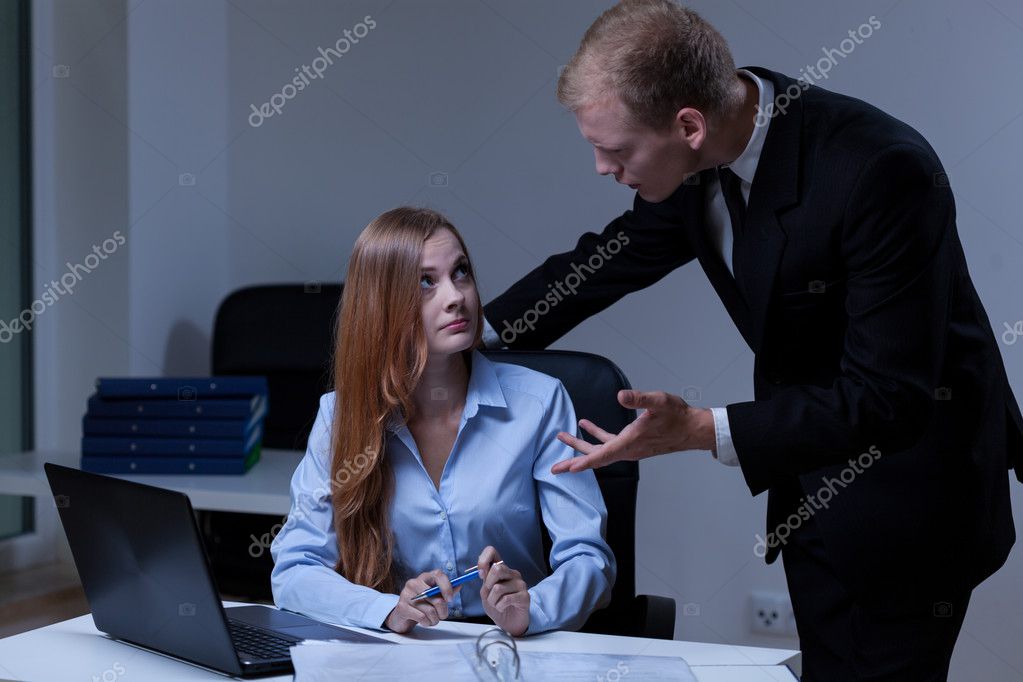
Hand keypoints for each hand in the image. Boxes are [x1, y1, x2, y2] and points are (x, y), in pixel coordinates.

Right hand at [384, 569, 461, 633]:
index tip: (450, 599)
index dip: (447, 587)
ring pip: (430, 610)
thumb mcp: (435, 596)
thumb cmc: (422, 604)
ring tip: (433, 619)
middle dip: (443, 611)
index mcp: (424, 577)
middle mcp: (414, 583)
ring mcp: (406, 594)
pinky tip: (425, 622)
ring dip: (435, 619)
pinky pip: (422, 617)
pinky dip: (427, 622)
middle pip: (436, 598)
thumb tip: (459, 584)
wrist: (403, 615)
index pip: (438, 575)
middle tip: (442, 615)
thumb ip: (446, 591)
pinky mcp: (402, 607)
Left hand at [477, 546, 529, 636]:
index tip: (481, 573)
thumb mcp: (486, 593)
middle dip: (488, 585)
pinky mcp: (525, 596)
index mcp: (501, 570)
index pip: (492, 551)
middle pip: (497, 569)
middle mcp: (512, 574)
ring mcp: (520, 584)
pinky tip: (503, 608)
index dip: (483, 560)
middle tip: (490, 595)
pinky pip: (505, 599)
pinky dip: (499, 606)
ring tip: (497, 604)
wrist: (509, 623)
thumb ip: (485, 581)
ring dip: (492, 601)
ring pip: (498, 588)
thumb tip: (483, 571)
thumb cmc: (498, 606)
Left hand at [551, 390, 715, 473]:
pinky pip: (608, 442)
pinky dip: (596, 435)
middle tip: (554, 468)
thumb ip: (639, 398)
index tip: (567, 469)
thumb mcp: (659, 402)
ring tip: (562, 436)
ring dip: (581, 445)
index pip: (602, 455)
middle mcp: (628, 449)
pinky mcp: (632, 442)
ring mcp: (629, 447)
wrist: (691, 428)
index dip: (583, 462)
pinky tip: (586, 425)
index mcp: (631, 442)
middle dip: (574, 461)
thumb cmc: (677, 416)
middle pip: (596, 458)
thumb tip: (621, 396)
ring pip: (600, 450)